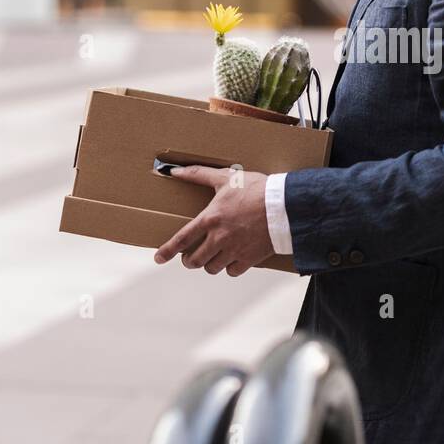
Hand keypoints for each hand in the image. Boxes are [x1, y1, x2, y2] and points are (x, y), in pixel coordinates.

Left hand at [153, 166, 274, 276]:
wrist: (284, 206)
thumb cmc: (256, 190)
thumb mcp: (226, 178)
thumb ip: (198, 174)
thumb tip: (175, 171)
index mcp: (210, 219)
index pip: (181, 239)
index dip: (167, 251)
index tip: (159, 258)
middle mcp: (219, 238)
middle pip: (194, 260)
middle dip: (189, 260)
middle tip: (191, 257)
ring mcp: (234, 251)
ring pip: (212, 268)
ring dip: (209, 264)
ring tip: (213, 257)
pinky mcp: (249, 259)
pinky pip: (232, 272)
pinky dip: (229, 268)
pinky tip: (232, 260)